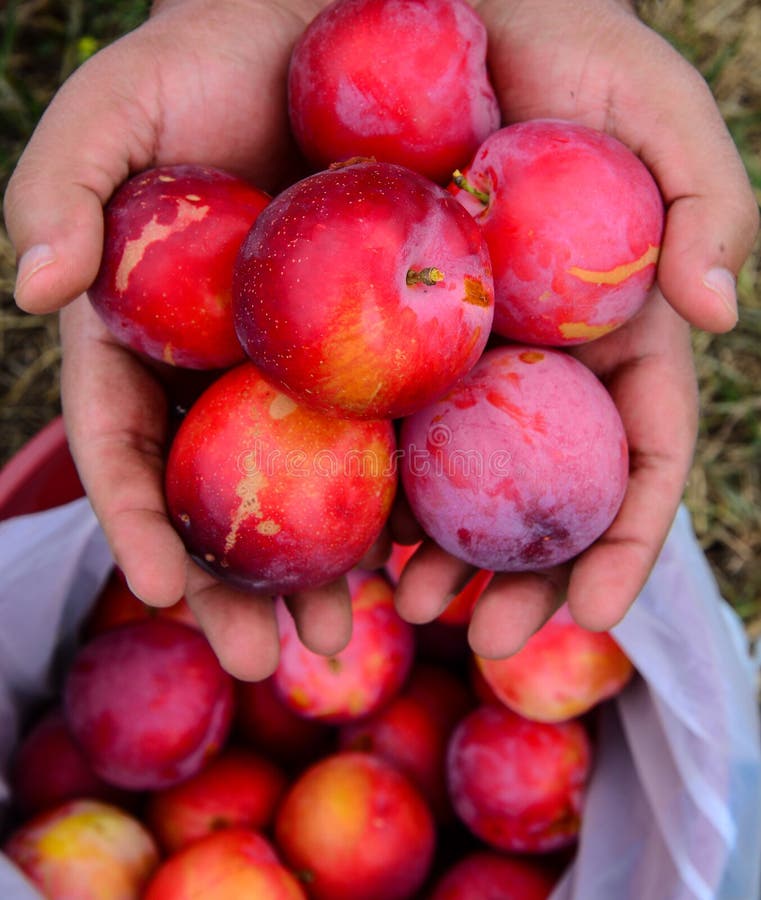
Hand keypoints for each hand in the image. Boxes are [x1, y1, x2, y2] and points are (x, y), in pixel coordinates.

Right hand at [4, 0, 356, 680]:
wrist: (327, 27)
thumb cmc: (210, 57)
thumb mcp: (115, 102)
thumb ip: (60, 186)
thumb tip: (31, 290)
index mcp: (150, 338)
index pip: (128, 448)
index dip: (137, 520)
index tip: (160, 588)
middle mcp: (226, 371)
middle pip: (225, 496)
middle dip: (238, 586)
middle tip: (268, 662)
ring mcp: (309, 369)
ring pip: (311, 488)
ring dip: (325, 571)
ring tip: (349, 637)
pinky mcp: (391, 351)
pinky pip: (395, 436)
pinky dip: (402, 502)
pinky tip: (425, 558)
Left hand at [394, 0, 758, 655]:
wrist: (408, 5)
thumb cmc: (542, 33)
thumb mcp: (644, 91)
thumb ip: (704, 190)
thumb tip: (716, 310)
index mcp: (606, 329)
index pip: (639, 455)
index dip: (627, 542)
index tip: (594, 617)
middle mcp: (533, 357)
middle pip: (544, 492)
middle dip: (528, 578)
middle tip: (488, 636)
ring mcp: (452, 355)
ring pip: (456, 479)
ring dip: (440, 556)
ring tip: (409, 608)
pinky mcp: (372, 337)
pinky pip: (373, 427)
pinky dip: (368, 490)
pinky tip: (345, 538)